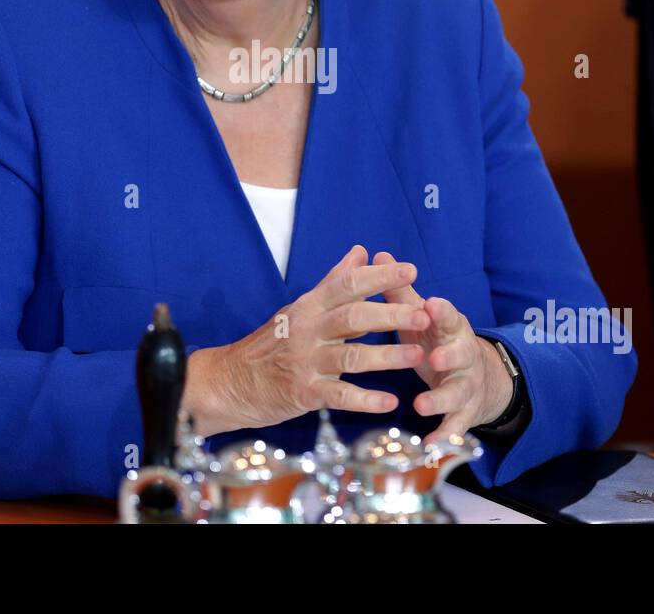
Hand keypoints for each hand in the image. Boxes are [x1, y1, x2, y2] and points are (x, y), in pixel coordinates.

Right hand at [186, 244, 430, 436]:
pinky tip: (390, 402)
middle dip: (391, 315)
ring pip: (351, 356)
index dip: (380, 277)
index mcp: (310, 305)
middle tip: (423, 316)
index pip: (348, 284)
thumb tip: (361, 250)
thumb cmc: (272, 343)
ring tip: (417, 355)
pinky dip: (365, 399)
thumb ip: (334, 281)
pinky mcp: (303, 392)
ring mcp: (305, 361)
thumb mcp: (301, 307)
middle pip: (354, 317)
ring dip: (387, 356)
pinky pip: (339, 395)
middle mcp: (308, 329)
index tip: (411, 271)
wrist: (230, 380)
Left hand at [373, 250, 513, 444]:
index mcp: (450, 327)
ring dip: (440, 398)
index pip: (449, 315)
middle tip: (434, 356)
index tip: (431, 304)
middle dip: (449, 354)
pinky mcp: (464, 413)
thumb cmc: (439, 339)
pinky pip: (455, 426)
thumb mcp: (423, 316)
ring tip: (420, 404)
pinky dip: (443, 436)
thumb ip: (400, 290)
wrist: (480, 377)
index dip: (442, 311)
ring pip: (457, 391)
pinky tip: (429, 445)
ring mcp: (465, 384)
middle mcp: (462, 354)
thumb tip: (378, 253)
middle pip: (461, 353)